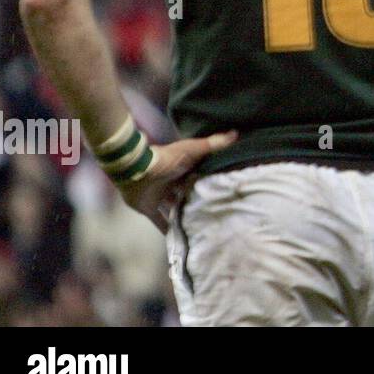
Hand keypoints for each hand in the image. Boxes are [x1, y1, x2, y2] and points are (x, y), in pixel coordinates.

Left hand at [116, 130, 237, 232]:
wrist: (137, 170)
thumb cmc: (167, 159)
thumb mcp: (193, 150)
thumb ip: (212, 144)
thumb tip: (235, 133)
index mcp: (182, 169)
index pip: (199, 176)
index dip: (209, 182)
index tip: (223, 191)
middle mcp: (171, 183)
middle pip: (187, 194)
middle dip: (197, 201)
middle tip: (214, 213)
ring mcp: (160, 196)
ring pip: (175, 208)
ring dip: (184, 216)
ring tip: (200, 227)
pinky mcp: (149, 208)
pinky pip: (159, 221)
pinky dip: (167, 230)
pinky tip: (178, 241)